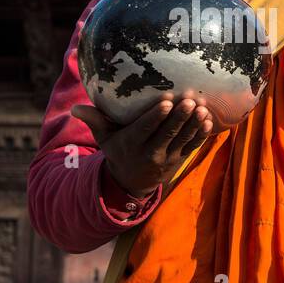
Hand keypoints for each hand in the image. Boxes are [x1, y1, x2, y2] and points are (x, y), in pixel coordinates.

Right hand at [71, 97, 214, 199]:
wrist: (131, 182)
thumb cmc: (117, 151)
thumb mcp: (103, 139)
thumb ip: (93, 121)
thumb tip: (75, 108)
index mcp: (131, 144)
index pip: (145, 129)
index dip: (156, 117)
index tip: (166, 102)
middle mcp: (150, 153)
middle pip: (167, 134)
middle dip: (179, 117)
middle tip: (190, 100)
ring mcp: (167, 158)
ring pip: (183, 140)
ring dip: (193, 124)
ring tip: (202, 108)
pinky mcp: (179, 159)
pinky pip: (192, 147)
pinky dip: (201, 135)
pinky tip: (209, 121)